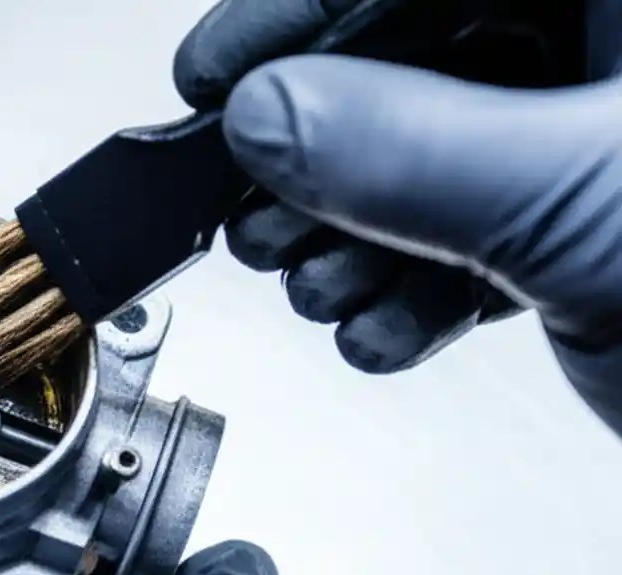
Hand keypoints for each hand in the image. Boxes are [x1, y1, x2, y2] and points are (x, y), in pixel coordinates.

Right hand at [174, 0, 621, 435]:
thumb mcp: (576, 201)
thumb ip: (410, 149)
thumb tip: (266, 118)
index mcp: (609, 6)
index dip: (292, 18)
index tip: (207, 78)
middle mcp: (591, 66)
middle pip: (397, 72)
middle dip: (312, 163)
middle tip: (259, 213)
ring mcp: (575, 155)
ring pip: (416, 166)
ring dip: (345, 243)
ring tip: (324, 285)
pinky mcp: (574, 240)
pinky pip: (457, 243)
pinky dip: (401, 295)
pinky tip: (386, 327)